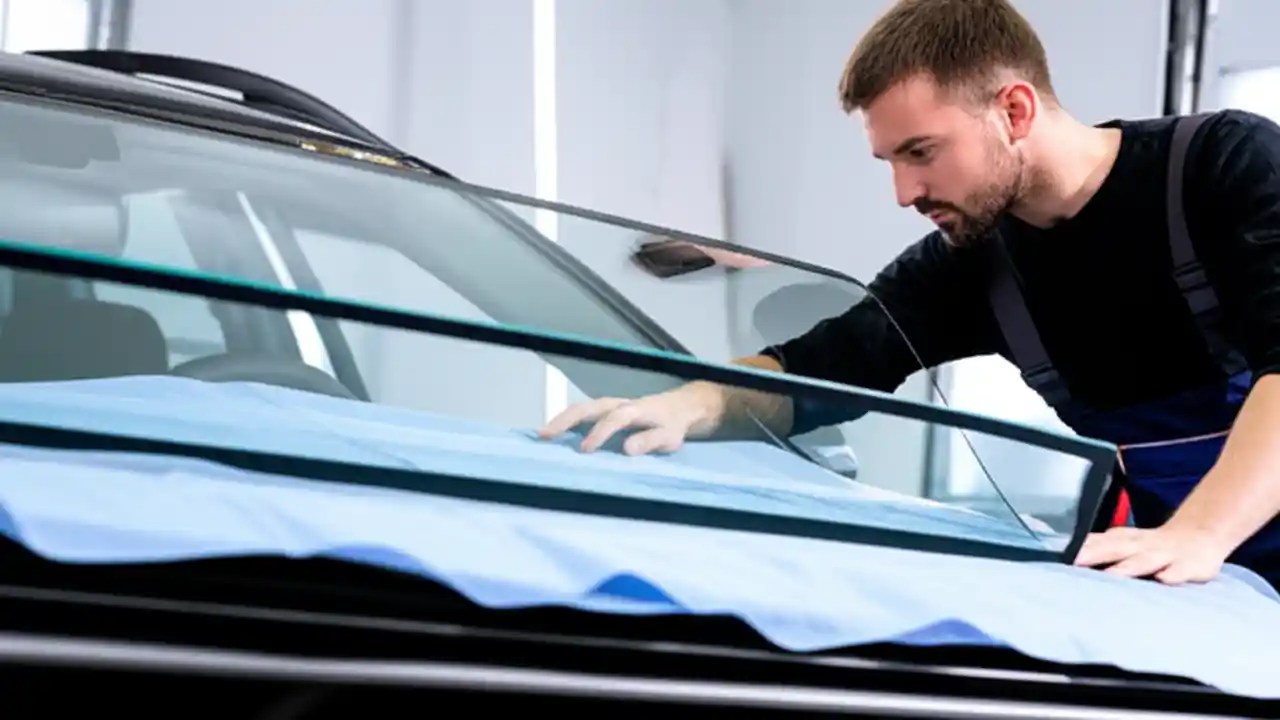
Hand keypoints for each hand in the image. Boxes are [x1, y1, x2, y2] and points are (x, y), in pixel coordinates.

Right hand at [537, 389, 711, 455]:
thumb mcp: (669, 437)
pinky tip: (553, 433)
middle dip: (565, 420)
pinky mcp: (605, 410)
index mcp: (635, 410)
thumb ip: (649, 441)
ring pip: (581, 408)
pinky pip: (582, 413)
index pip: (614, 419)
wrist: (677, 407)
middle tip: (545, 436)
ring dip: (561, 419)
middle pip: (588, 408)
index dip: (598, 434)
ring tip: (542, 434)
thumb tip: (626, 449)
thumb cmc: (672, 425)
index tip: (584, 450)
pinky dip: (566, 420)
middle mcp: (618, 404)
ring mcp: (609, 405)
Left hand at [1072, 524, 1232, 584]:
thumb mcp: (1125, 543)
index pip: (1097, 542)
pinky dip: (1173, 574)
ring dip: (1129, 567)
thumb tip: (1067, 557)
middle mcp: (1141, 545)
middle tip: (1075, 562)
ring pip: (1145, 560)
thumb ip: (1100, 549)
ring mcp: (1165, 554)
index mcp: (1124, 540)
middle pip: (1115, 549)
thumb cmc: (1153, 545)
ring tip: (1113, 574)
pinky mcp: (1188, 565)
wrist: (1199, 536)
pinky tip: (1165, 579)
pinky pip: (1181, 570)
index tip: (1059, 556)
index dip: (1078, 548)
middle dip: (1094, 554)